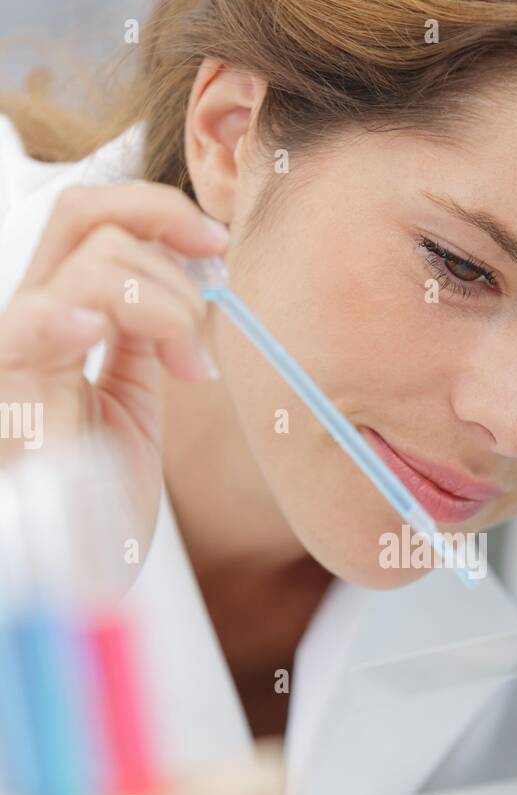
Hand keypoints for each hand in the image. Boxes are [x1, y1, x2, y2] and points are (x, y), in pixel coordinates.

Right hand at [0, 181, 228, 556]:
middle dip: (165, 228)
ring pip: (91, 263)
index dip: (158, 212)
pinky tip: (91, 331)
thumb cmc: (95, 509)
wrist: (69, 582)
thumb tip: (181, 285)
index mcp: (58, 322)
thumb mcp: (131, 406)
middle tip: (212, 284)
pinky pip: (26, 327)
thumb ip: (141, 342)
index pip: (92, 220)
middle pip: (85, 213)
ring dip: (166, 304)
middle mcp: (31, 324)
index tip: (217, 245)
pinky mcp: (8, 394)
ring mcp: (15, 354)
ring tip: (186, 368)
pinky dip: (67, 315)